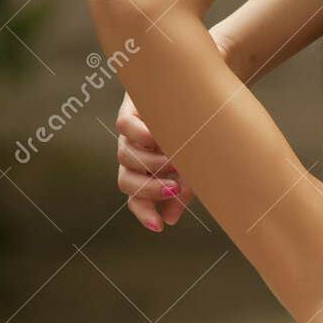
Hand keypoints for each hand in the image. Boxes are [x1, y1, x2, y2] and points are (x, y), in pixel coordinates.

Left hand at [115, 92, 190, 231]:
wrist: (197, 95)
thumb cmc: (198, 137)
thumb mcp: (193, 170)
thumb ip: (181, 193)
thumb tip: (169, 219)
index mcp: (147, 174)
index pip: (137, 199)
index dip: (144, 213)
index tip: (158, 226)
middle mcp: (135, 156)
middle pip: (125, 181)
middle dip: (149, 189)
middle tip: (174, 189)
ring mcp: (130, 134)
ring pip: (125, 156)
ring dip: (151, 164)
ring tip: (176, 161)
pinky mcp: (130, 110)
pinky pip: (125, 127)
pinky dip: (140, 135)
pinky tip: (158, 137)